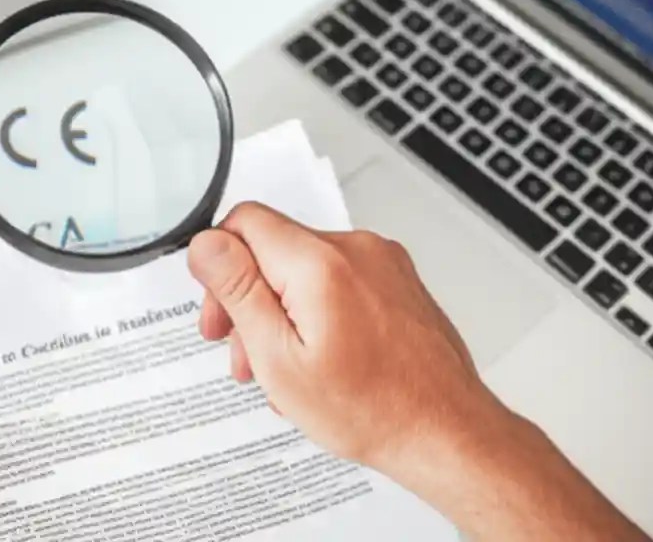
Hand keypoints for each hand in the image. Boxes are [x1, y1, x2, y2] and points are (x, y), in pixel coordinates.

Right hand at [187, 202, 648, 540]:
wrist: (446, 432)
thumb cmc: (373, 410)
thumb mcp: (280, 359)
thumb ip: (239, 292)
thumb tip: (206, 245)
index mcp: (320, 263)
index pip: (244, 221)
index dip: (218, 266)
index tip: (220, 312)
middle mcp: (356, 249)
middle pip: (273, 248)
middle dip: (249, 299)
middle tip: (244, 352)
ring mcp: (382, 262)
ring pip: (304, 268)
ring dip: (282, 311)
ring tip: (285, 368)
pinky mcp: (396, 279)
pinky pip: (338, 279)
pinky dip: (317, 311)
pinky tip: (318, 358)